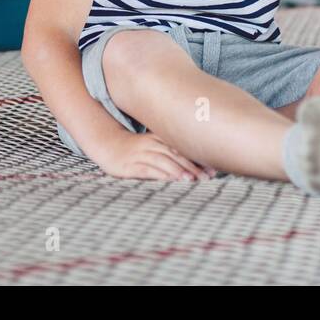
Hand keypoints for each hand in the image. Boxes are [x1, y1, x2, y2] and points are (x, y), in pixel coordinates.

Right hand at [93, 131, 216, 181]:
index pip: (182, 148)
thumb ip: (170, 149)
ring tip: (192, 180)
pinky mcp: (131, 166)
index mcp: (159, 138)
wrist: (107, 144)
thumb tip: (194, 165)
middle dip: (192, 167)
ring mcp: (141, 154)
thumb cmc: (134, 148)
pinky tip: (170, 181)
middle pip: (176, 155)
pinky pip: (148, 170)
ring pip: (164, 162)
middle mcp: (152, 144)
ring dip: (178, 171)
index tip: (212, 169)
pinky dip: (161, 175)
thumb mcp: (152, 143)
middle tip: (207, 178)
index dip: (198, 159)